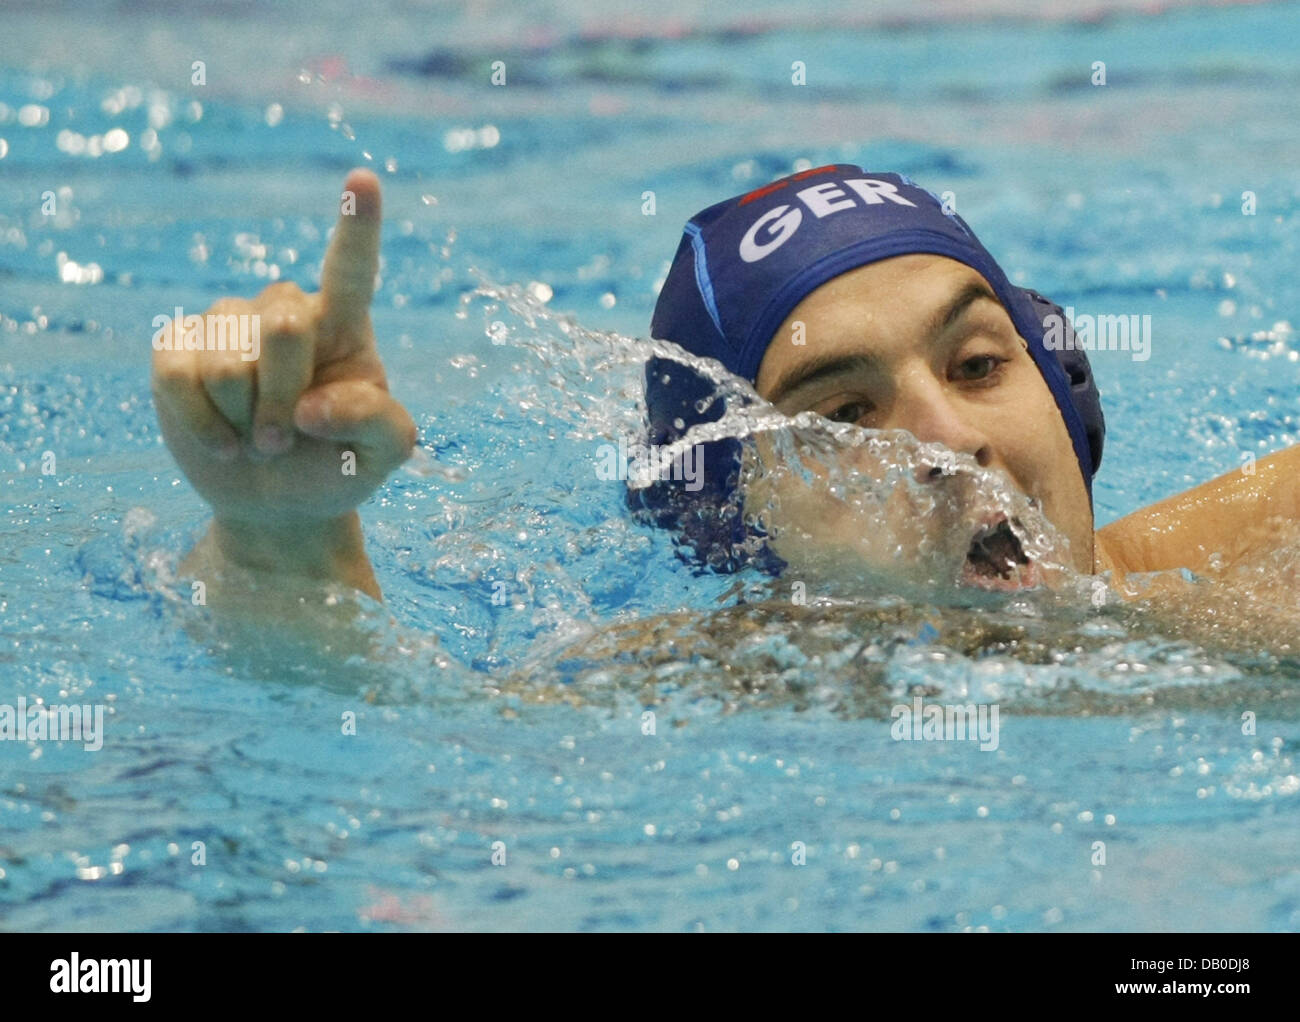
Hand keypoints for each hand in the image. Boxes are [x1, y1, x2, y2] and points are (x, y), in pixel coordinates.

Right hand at [152, 169, 415, 527]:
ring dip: (246, 420)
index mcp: (345, 325)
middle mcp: (285, 310)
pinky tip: (224, 442)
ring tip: (260, 439)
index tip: (363, 180)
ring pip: (228, 365)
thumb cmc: (339, 465)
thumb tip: (314, 406)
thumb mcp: (384, 454)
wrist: (278, 502)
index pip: (351, 271)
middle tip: (288, 437)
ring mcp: (227, 324)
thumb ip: (377, 423)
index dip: (357, 227)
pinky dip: (204, 426)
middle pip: (285, 328)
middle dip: (285, 399)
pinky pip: (179, 378)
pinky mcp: (176, 348)